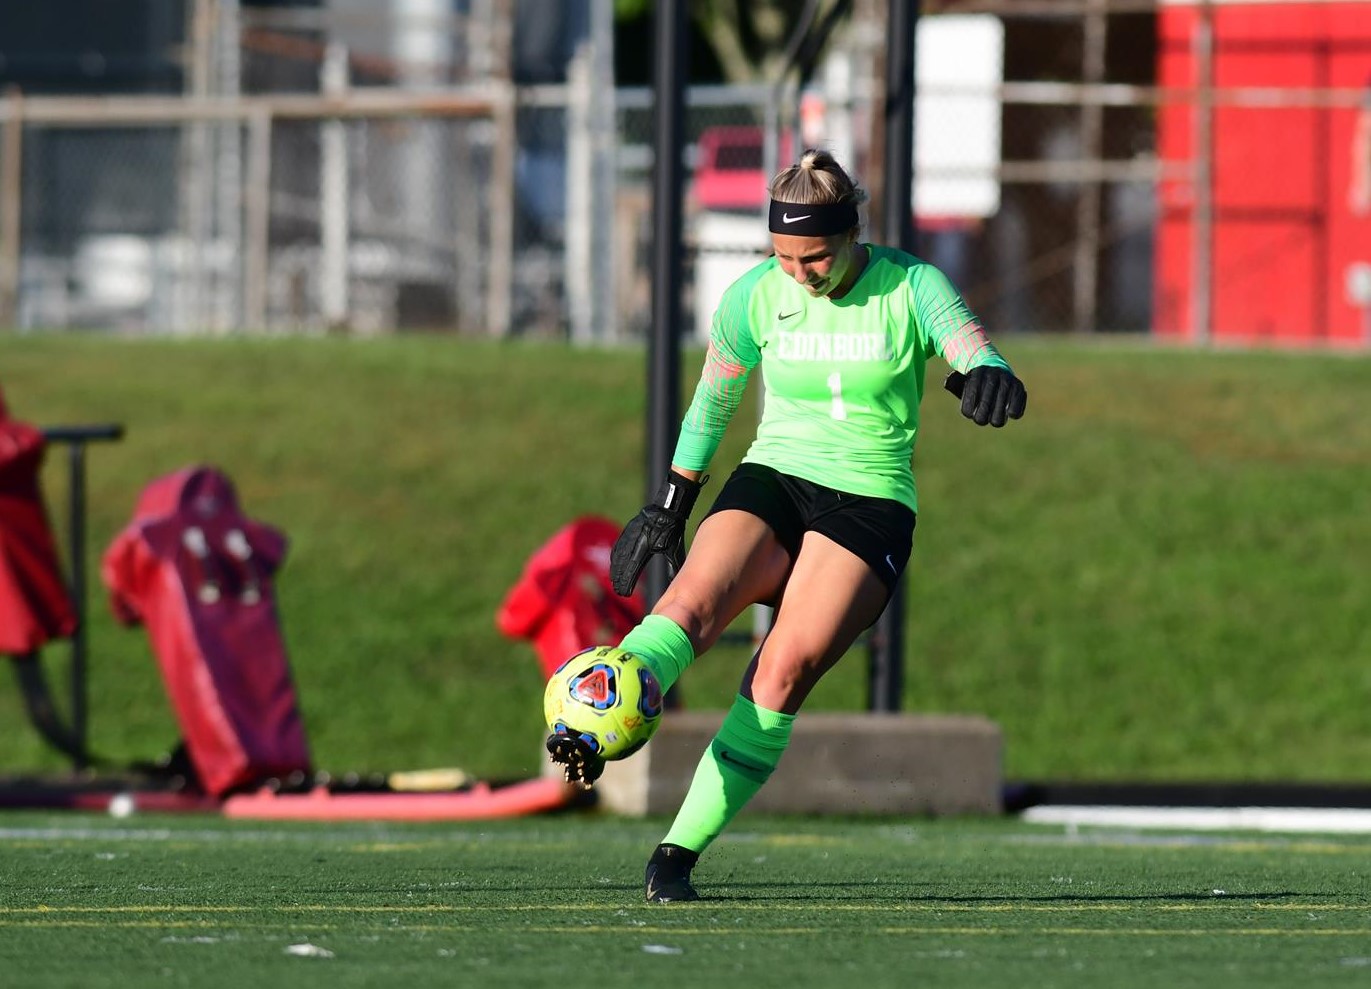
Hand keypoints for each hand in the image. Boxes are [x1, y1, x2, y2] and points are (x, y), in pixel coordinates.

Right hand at [609, 470, 703, 595]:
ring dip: (616, 570)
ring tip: (615, 582)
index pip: (633, 568)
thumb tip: (675, 582)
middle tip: (619, 592)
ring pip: (618, 556)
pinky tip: (614, 565)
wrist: (667, 508)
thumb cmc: (673, 530)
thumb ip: (672, 566)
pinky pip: (618, 546)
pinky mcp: (627, 530)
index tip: (625, 593)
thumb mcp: (674, 549)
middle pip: (623, 564)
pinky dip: (615, 557)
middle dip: (620, 579)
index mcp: (646, 546)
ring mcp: (629, 534)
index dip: (628, 582)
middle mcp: (635, 540)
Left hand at [944, 367, 1026, 426]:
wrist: (994, 366)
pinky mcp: (1019, 386)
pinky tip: (1009, 413)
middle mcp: (991, 376)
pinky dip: (1013, 413)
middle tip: (981, 418)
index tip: (970, 412)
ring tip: (994, 419)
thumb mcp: (962, 380)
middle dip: (981, 418)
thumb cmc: (975, 381)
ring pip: (999, 413)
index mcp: (975, 375)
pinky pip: (1015, 409)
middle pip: (984, 409)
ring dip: (996, 419)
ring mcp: (1006, 380)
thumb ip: (954, 385)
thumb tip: (956, 394)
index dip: (968, 411)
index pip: (969, 401)